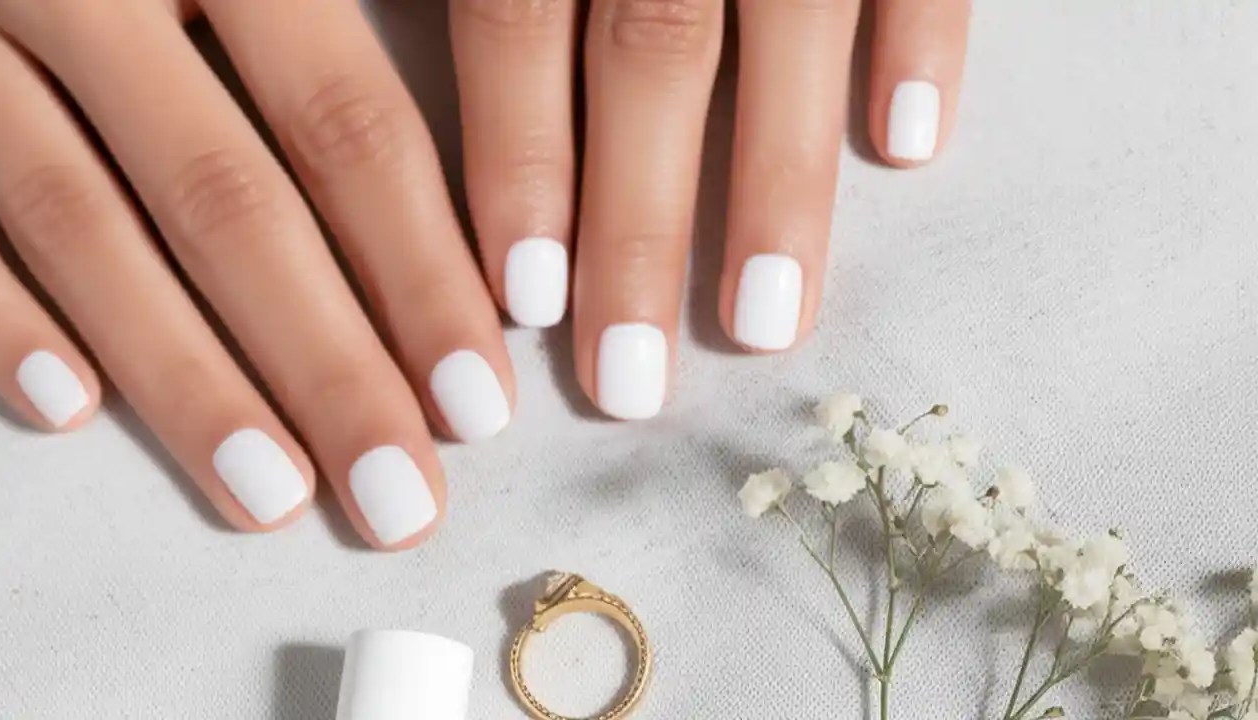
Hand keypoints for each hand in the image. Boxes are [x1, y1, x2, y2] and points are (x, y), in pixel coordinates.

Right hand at [0, 0, 518, 549]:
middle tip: (400, 495)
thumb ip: (336, 39)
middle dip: (326, 366)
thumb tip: (472, 196)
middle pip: (230, 202)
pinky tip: (71, 410)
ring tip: (274, 493)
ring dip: (185, 379)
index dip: (419, 271)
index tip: (478, 401)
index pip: (347, 127)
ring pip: (84, 226)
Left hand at [449, 0, 969, 418]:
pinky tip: (911, 144)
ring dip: (777, 181)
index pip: (519, 19)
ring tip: (769, 320)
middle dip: (637, 224)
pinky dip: (923, 39)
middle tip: (624, 380)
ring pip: (790, 22)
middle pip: (651, 54)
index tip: (523, 300)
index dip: (516, 159)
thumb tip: (426, 101)